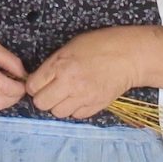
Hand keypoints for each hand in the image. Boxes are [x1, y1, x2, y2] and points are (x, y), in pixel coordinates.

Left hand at [28, 27, 151, 119]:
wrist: (129, 56)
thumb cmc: (100, 45)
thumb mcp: (70, 47)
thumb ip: (53, 64)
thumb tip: (39, 80)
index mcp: (60, 65)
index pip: (33, 86)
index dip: (34, 85)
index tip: (40, 82)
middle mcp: (69, 84)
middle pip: (42, 103)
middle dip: (44, 97)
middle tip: (53, 90)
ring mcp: (83, 97)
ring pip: (58, 113)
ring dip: (60, 105)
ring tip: (69, 94)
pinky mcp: (95, 106)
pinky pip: (76, 115)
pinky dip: (76, 109)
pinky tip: (81, 97)